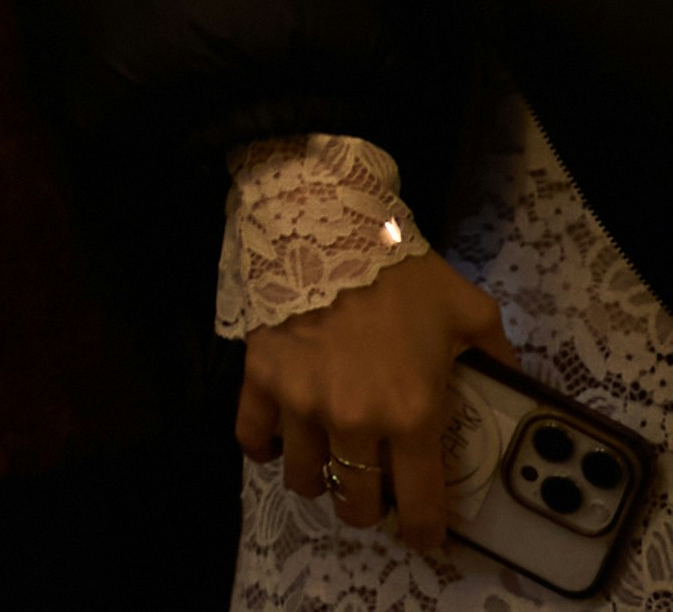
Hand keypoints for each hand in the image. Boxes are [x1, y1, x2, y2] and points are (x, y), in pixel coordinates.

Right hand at [240, 251, 507, 558]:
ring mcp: (300, 403)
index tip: (424, 536)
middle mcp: (353, 421)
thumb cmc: (400, 274)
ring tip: (327, 466)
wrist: (325, 227)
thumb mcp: (469, 312)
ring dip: (318, 480)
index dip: (425, 531)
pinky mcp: (260, 380)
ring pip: (303, 477)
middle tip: (374, 494)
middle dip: (368, 509)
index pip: (420, 502)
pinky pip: (251, 436)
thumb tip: (513, 382)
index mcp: (411, 414)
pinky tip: (277, 444)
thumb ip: (496, 356)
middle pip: (354, 501)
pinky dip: (263, 448)